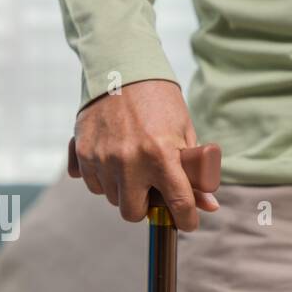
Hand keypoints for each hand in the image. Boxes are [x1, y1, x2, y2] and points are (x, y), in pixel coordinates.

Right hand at [70, 79, 219, 229]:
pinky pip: (93, 184)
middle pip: (133, 213)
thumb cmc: (159, 101)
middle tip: (150, 190)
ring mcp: (103, 158)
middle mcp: (130, 161)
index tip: (187, 222)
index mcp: (162, 154)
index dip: (186, 219)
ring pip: (111, 198)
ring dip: (123, 190)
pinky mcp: (82, 153)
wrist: (121, 69)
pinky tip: (112, 159)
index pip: (178, 203)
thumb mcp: (183, 132)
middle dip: (144, 206)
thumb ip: (193, 171)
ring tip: (131, 166)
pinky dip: (104, 178)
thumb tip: (209, 206)